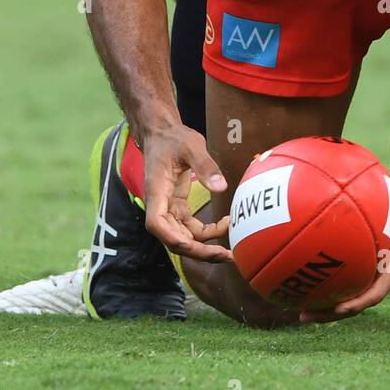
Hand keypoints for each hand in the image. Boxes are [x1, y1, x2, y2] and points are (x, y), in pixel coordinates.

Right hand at [142, 122, 230, 262]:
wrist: (162, 134)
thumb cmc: (173, 138)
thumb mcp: (191, 145)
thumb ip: (205, 165)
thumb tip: (222, 187)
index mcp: (157, 191)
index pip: (157, 224)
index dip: (172, 238)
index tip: (193, 246)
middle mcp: (160, 206)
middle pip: (174, 239)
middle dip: (198, 252)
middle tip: (226, 256)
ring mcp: (169, 209)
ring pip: (184, 238)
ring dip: (206, 247)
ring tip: (232, 251)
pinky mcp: (178, 208)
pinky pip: (192, 229)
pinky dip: (208, 232)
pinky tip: (226, 225)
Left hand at [299, 194, 389, 322]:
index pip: (373, 294)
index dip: (356, 304)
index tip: (338, 309)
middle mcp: (380, 276)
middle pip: (352, 302)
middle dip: (328, 312)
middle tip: (302, 314)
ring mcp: (373, 271)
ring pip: (345, 292)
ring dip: (323, 300)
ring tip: (295, 304)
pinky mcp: (368, 262)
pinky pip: (345, 274)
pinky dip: (328, 277)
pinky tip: (306, 272)